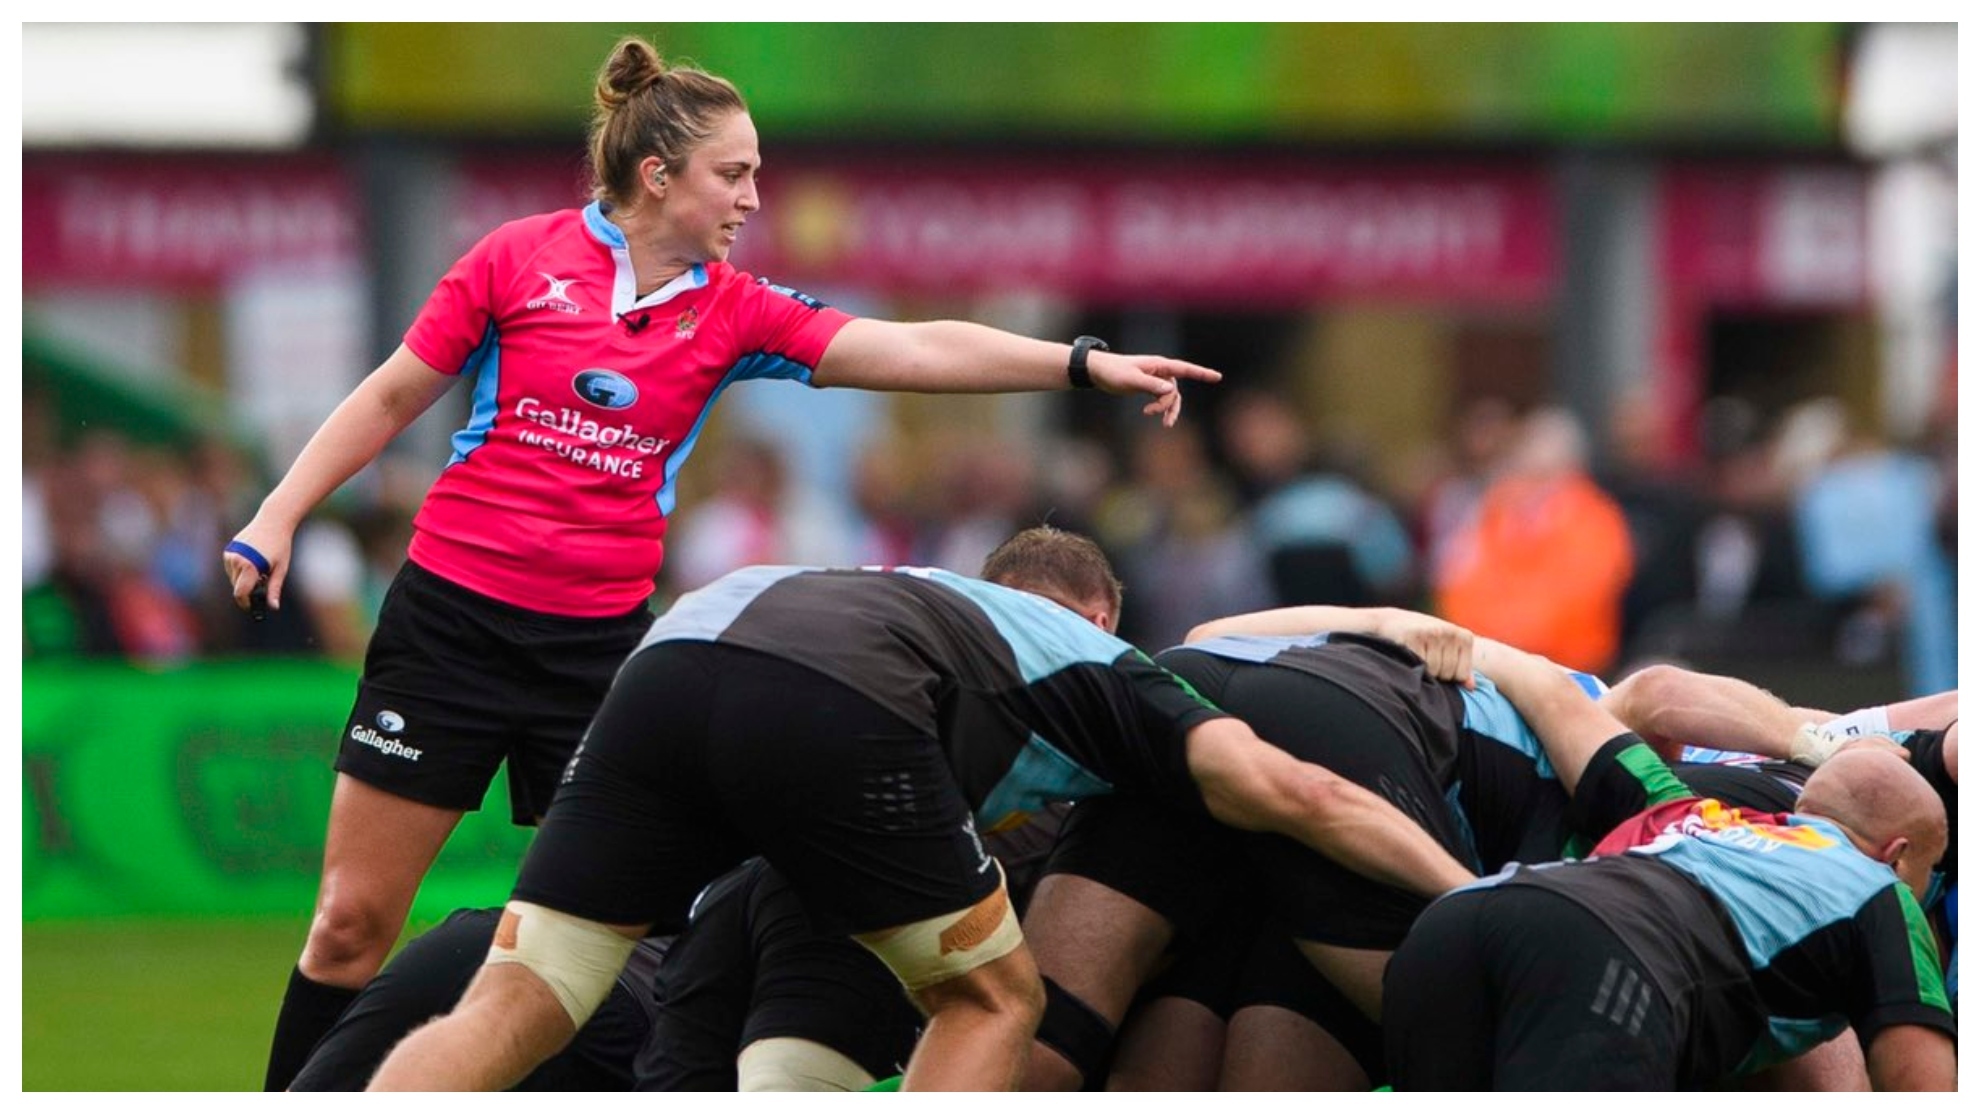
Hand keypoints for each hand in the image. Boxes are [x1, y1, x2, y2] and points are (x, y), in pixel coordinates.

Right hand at [221, 521, 293, 614]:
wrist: (273, 521)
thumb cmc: (280, 545)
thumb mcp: (280, 569)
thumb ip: (274, 589)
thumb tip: (273, 607)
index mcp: (249, 566)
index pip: (241, 593)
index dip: (245, 603)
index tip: (251, 606)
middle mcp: (236, 560)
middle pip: (237, 586)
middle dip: (248, 589)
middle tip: (263, 580)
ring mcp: (230, 554)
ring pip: (233, 577)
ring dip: (244, 578)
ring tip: (260, 567)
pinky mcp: (228, 550)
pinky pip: (231, 567)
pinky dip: (240, 569)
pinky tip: (252, 560)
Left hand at [1088, 352, 1222, 427]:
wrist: (1098, 371)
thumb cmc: (1114, 372)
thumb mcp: (1131, 380)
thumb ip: (1151, 385)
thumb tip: (1170, 390)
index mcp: (1159, 365)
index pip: (1185, 369)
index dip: (1201, 373)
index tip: (1217, 377)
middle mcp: (1160, 371)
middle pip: (1175, 390)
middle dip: (1168, 405)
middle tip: (1150, 413)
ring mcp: (1156, 379)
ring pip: (1170, 397)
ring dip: (1167, 410)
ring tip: (1165, 425)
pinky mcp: (1149, 386)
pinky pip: (1162, 398)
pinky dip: (1161, 408)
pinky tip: (1153, 415)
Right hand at [1376, 610, 1475, 686]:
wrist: (1393, 622)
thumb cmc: (1425, 639)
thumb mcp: (1448, 649)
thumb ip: (1461, 667)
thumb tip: (1471, 687)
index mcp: (1464, 637)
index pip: (1462, 675)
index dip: (1449, 676)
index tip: (1440, 662)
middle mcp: (1450, 632)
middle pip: (1447, 673)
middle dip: (1436, 673)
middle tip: (1426, 657)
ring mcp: (1432, 633)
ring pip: (1433, 670)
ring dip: (1423, 669)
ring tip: (1418, 655)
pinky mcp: (1414, 636)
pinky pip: (1418, 664)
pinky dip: (1412, 664)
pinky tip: (1409, 652)